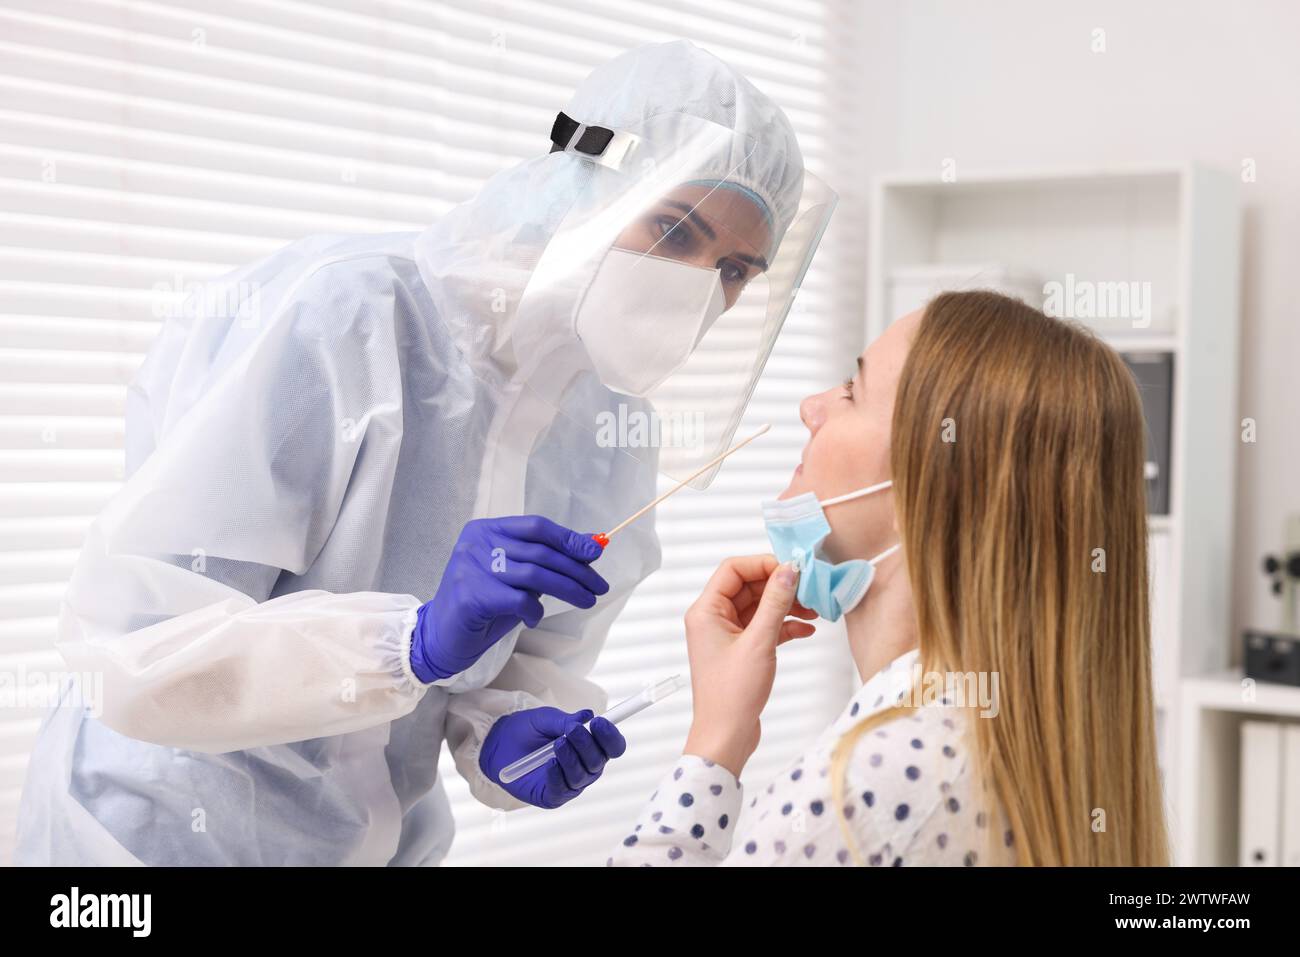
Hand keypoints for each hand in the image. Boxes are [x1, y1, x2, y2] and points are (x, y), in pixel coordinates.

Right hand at [410, 516, 607, 681]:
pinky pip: (519, 599)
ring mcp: (471, 567)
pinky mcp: (471, 595)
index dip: (569, 538)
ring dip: (568, 589)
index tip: (595, 552)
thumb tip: (589, 545)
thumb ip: (546, 558)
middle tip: (599, 586)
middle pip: (540, 551)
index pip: (536, 527)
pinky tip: (533, 617)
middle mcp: (476, 542)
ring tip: (587, 601)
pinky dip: (534, 610)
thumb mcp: (517, 576)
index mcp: (486, 529)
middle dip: (577, 570)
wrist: (441, 635)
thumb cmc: (483, 604)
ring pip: (535, 574)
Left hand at [480, 707, 626, 808]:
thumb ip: (565, 720)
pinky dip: (557, 776)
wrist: (498, 744)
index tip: (600, 722)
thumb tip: (587, 716)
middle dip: (588, 745)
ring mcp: (570, 784)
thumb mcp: (545, 719)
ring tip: (557, 744)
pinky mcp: (552, 797)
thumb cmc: (527, 730)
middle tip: (573, 730)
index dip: (610, 736)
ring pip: (582, 776)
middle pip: (599, 762)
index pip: (612, 747)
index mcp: (590, 747)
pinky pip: (562, 790)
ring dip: (572, 759)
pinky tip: (550, 763)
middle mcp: (585, 768)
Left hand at [682, 555, 815, 775]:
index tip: (792, 569)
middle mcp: (713, 618)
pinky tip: (807, 630)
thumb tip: (789, 570)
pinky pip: (764, 627)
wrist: (726, 736)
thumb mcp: (759, 642)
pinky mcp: (742, 651)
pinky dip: (784, 625)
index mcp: (706, 611)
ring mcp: (728, 635)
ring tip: (815, 609)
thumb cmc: (732, 694)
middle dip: (780, 586)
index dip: (763, 564)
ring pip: (760, 607)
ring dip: (786, 605)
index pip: (733, 569)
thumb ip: (775, 603)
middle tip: (810, 588)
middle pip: (749, 586)